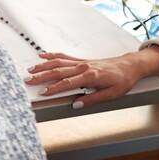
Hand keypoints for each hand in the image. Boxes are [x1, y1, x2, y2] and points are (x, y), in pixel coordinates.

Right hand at [25, 48, 158, 107]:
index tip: (43, 92)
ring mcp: (81, 62)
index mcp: (90, 77)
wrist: (130, 66)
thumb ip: (94, 99)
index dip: (54, 88)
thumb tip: (77, 104)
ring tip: (31, 69)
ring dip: (43, 66)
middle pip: (58, 71)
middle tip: (28, 80)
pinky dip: (52, 55)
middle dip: (42, 76)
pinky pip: (64, 56)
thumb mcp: (112, 94)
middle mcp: (83, 67)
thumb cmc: (122, 80)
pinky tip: (42, 55)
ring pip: (58, 63)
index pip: (67, 83)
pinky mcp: (81, 60)